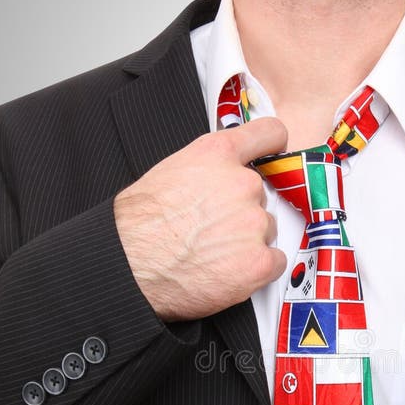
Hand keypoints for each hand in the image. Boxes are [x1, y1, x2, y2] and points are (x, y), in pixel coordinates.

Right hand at [113, 117, 287, 320]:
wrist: (129, 264)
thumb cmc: (139, 225)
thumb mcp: (171, 171)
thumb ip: (208, 168)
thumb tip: (220, 177)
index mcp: (218, 155)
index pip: (267, 133)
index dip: (273, 145)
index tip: (274, 153)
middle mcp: (242, 183)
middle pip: (261, 195)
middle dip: (242, 210)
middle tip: (212, 228)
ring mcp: (254, 222)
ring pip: (266, 229)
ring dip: (248, 240)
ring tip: (212, 252)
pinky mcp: (259, 261)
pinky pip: (275, 261)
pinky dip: (257, 268)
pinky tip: (229, 270)